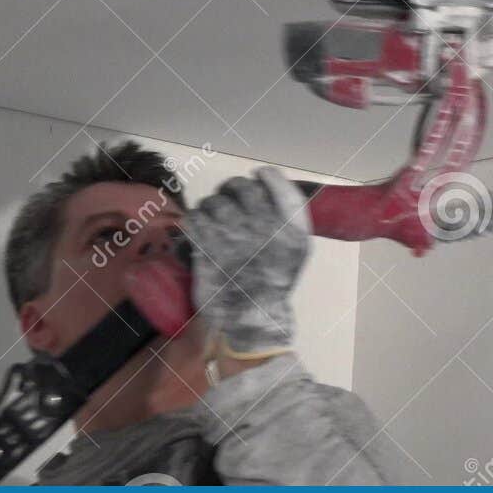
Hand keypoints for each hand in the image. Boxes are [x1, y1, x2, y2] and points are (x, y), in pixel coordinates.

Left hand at [184, 167, 311, 357]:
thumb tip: (267, 186)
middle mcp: (262, 228)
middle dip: (231, 189)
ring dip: (210, 205)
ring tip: (213, 217)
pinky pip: (195, 219)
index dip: (265, 176)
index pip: (276, 183)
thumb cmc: (274, 281)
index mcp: (289, 228)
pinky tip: (200, 229)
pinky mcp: (207, 249)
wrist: (251, 316)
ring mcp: (233, 237)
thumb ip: (291, 217)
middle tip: (228, 198)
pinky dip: (195, 220)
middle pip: (240, 187)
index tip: (257, 178)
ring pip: (214, 202)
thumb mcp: (297, 249)